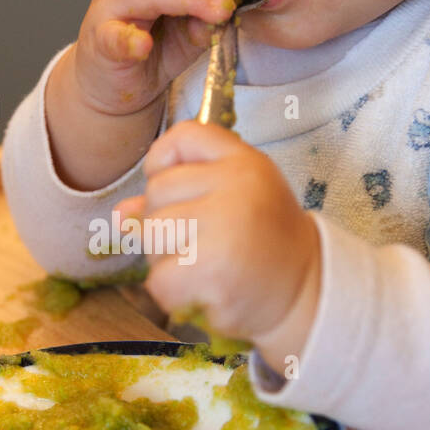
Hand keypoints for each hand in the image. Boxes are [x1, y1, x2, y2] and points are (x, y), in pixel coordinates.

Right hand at [71, 0, 238, 116]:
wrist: (111, 84)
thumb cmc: (152, 47)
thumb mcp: (190, 28)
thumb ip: (207, 16)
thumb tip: (226, 8)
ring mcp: (108, 7)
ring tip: (215, 15)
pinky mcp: (101, 42)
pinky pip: (112, 35)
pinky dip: (128, 39)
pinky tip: (144, 46)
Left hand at [113, 119, 321, 367]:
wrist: (306, 292)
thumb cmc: (263, 242)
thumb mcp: (232, 200)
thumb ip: (180, 194)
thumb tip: (123, 214)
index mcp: (243, 161)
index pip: (183, 136)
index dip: (162, 162)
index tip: (175, 190)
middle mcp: (236, 186)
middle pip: (156, 194)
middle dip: (166, 224)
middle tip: (202, 243)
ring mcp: (224, 228)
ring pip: (151, 236)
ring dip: (166, 260)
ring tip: (203, 267)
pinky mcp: (212, 271)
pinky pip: (158, 279)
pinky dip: (173, 293)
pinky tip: (204, 291)